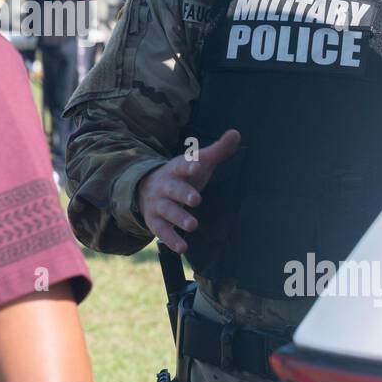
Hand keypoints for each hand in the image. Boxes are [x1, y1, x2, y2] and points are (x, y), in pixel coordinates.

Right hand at [136, 129, 241, 253]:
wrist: (144, 189)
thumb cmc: (181, 176)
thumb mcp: (197, 162)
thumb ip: (217, 150)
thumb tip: (236, 133)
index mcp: (176, 169)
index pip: (181, 165)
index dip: (188, 165)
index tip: (197, 165)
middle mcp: (165, 186)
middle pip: (173, 189)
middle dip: (183, 193)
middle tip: (197, 199)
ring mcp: (158, 204)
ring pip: (167, 211)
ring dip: (179, 218)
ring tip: (193, 225)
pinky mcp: (155, 222)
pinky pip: (162, 231)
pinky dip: (171, 240)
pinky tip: (182, 248)